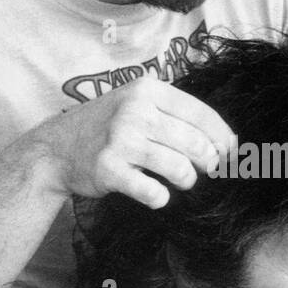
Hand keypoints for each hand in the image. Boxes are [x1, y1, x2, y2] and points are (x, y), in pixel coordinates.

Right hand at [31, 78, 233, 208]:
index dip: (223, 138)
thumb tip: (225, 142)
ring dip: (187, 180)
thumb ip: (174, 114)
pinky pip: (153, 191)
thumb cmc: (107, 127)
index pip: (202, 114)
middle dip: (209, 162)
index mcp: (148, 90)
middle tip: (207, 170)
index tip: (231, 154)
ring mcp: (121, 140)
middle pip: (195, 143)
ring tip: (182, 180)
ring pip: (179, 168)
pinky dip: (161, 197)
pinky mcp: (109, 170)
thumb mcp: (137, 103)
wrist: (56, 148)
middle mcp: (135, 111)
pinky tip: (157, 194)